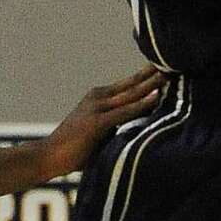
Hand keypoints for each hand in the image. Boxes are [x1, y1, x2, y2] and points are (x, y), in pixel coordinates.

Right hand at [40, 66, 162, 177]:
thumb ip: (115, 127)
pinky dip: (142, 103)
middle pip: (131, 84)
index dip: (145, 76)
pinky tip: (156, 95)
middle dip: (152, 75)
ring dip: (151, 84)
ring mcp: (97, 108)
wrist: (47, 156)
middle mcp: (98, 98)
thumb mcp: (98, 133)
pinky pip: (125, 111)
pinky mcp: (97, 122)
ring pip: (130, 94)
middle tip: (172, 64)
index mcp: (97, 98)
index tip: (163, 68)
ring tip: (169, 74)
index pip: (127, 85)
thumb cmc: (73, 150)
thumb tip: (138, 130)